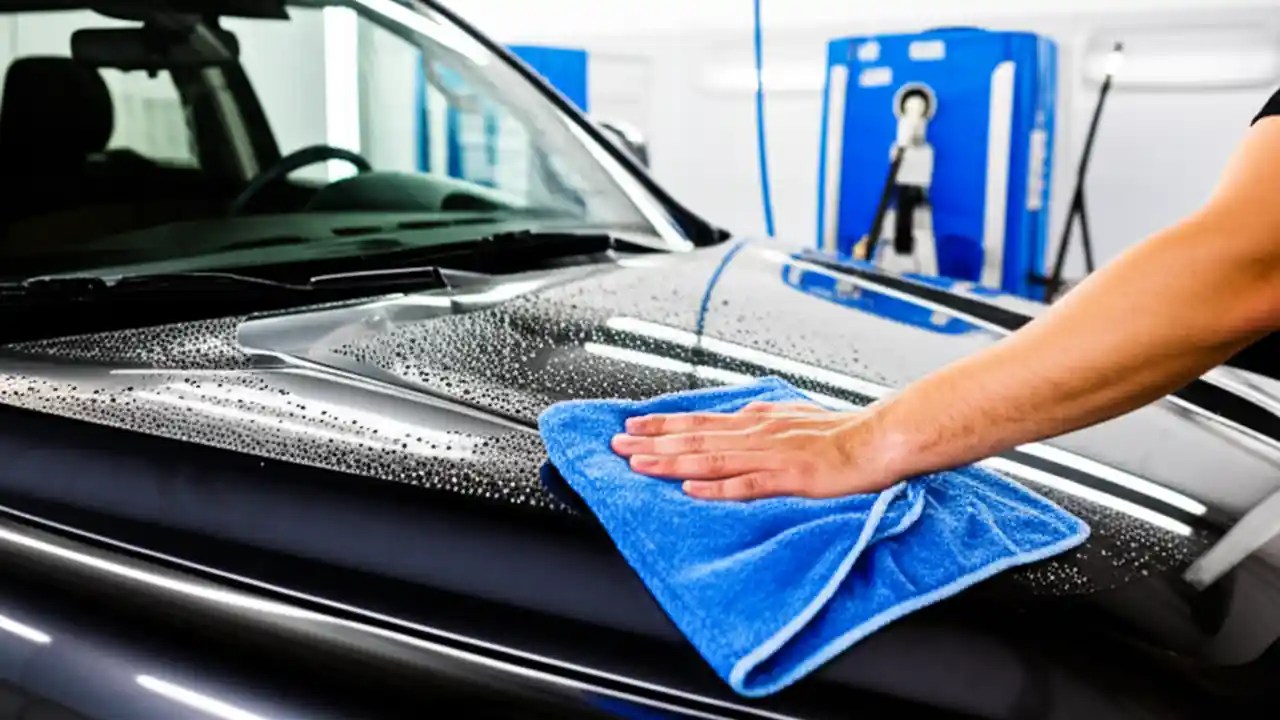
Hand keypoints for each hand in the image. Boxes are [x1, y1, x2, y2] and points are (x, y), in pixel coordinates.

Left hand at [610, 400, 902, 500]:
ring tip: (638, 464)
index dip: (663, 423)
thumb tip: (732, 424)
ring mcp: (772, 455)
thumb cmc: (841, 432)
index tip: (631, 425)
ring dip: (672, 462)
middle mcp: (757, 433)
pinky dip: (717, 487)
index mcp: (757, 420)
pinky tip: (692, 490)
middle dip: (652, 441)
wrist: (879, 438)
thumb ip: (760, 423)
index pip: (700, 420)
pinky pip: (748, 485)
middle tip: (615, 443)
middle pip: (695, 437)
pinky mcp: (791, 477)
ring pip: (712, 458)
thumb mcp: (791, 417)